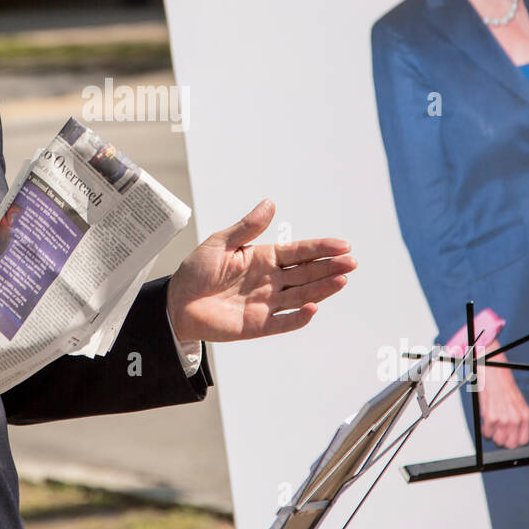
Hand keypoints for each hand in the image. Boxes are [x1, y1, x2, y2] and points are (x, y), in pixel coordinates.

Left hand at [166, 199, 354, 345]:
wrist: (177, 302)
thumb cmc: (197, 270)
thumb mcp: (220, 243)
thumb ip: (247, 227)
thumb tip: (270, 203)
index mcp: (264, 258)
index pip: (299, 252)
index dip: (320, 248)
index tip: (343, 245)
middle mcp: (271, 280)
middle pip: (306, 273)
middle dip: (329, 267)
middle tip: (351, 262)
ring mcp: (267, 303)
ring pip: (301, 295)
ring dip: (322, 289)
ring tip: (342, 280)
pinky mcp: (259, 325)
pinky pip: (283, 322)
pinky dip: (299, 317)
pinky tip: (313, 307)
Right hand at [477, 343, 528, 447]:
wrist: (493, 371)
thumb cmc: (503, 383)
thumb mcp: (516, 401)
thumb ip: (516, 416)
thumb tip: (511, 430)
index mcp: (525, 414)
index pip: (523, 440)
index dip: (515, 441)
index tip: (509, 438)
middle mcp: (516, 418)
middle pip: (511, 443)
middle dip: (503, 440)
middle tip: (498, 433)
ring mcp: (504, 419)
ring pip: (498, 440)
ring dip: (493, 436)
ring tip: (491, 427)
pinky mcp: (491, 417)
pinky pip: (487, 433)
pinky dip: (485, 430)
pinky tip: (485, 423)